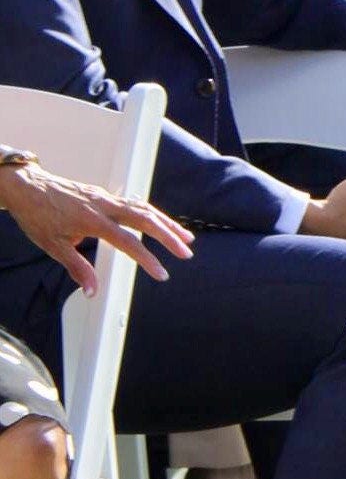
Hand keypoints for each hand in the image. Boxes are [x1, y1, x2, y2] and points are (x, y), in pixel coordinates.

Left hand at [0, 160, 193, 294]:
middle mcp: (103, 205)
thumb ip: (77, 268)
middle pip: (145, 219)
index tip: (162, 273)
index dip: (147, 259)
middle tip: (186, 252)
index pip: (127, 241)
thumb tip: (92, 291)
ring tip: (185, 237)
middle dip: (169, 235)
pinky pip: (133, 202)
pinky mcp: (103, 195)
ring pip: (143, 207)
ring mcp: (105, 197)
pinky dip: (151, 213)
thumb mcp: (53, 246)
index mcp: (92, 220)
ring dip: (166, 222)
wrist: (26, 187)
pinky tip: (160, 221)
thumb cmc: (37, 216)